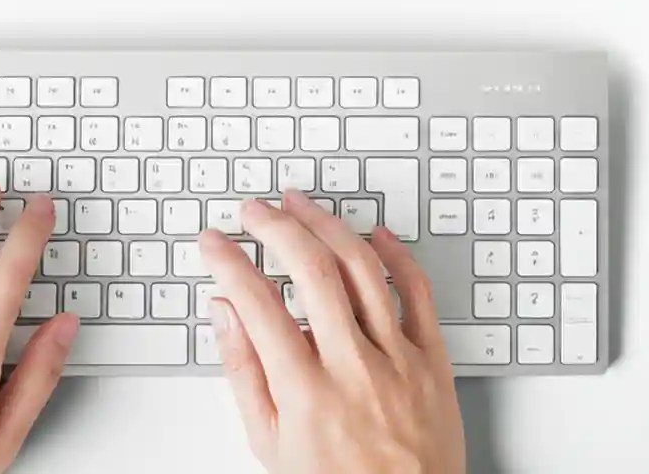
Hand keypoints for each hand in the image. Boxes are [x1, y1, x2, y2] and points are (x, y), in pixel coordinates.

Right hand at [200, 189, 465, 473]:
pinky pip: (418, 293)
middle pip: (312, 270)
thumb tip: (225, 314)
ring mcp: (398, 360)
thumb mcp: (271, 444)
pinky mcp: (434, 360)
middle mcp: (354, 368)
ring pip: (362, 269)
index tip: (214, 243)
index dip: (228, 262)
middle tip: (254, 210)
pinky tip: (373, 234)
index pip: (257, 304)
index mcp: (306, 392)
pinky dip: (396, 256)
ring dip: (327, 225)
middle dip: (275, 227)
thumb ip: (245, 373)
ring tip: (300, 204)